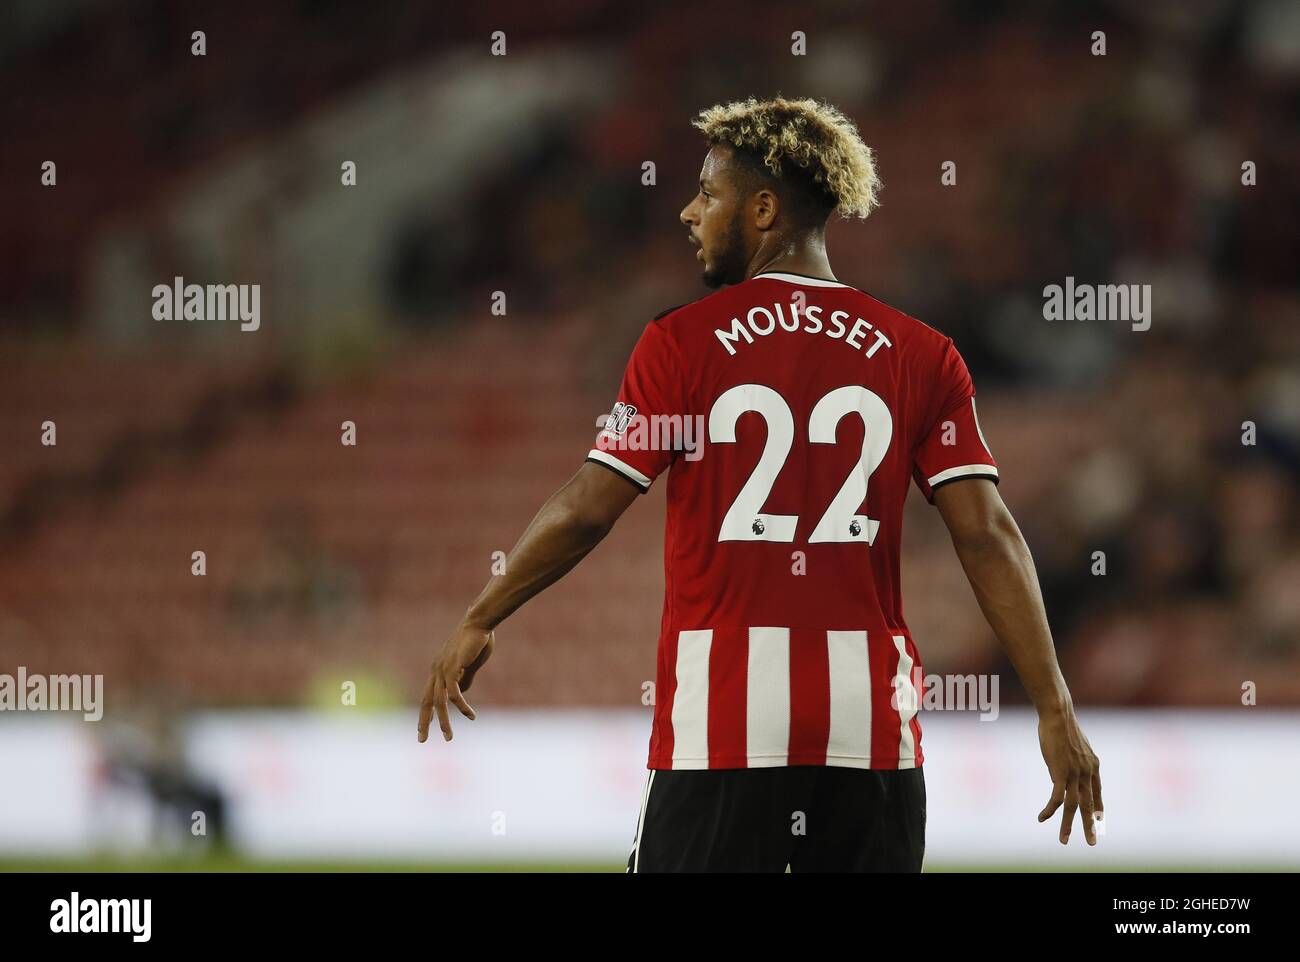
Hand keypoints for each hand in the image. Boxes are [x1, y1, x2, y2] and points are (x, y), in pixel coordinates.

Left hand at [417, 620, 494, 742]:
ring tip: (448, 737)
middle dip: (424, 722)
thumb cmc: (477, 641)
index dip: (425, 713)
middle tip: (422, 740)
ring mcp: (443, 670)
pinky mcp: (453, 669)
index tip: (424, 729)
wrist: (479, 623)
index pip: (427, 696)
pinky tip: (470, 715)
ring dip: (442, 721)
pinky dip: (462, 707)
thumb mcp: (469, 665)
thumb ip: (464, 679)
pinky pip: (455, 694)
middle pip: (426, 702)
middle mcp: (436, 671)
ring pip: (439, 702)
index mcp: (438, 670)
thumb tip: (460, 695)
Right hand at [1036, 707, 1102, 844]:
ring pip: (1072, 806)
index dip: (1098, 807)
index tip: (1100, 820)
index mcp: (1093, 765)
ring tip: (1063, 840)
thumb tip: (1061, 769)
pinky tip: (1042, 818)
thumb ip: (1072, 759)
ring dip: (1067, 825)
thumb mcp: (1072, 744)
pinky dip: (1049, 811)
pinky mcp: (1061, 774)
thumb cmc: (1061, 724)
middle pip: (1088, 804)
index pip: (1097, 791)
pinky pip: (1056, 798)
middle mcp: (1087, 772)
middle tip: (1092, 842)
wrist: (1058, 715)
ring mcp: (1075, 774)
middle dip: (1089, 825)